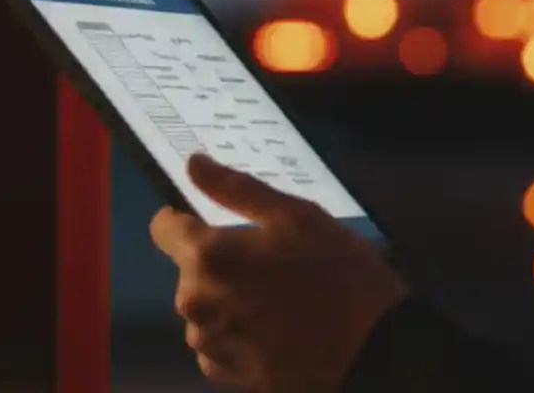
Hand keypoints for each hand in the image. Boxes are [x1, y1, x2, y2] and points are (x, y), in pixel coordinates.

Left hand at [150, 153, 410, 391]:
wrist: (368, 349)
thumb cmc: (337, 272)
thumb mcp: (297, 217)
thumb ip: (237, 190)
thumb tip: (192, 162)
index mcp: (207, 256)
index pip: (165, 229)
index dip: (188, 220)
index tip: (220, 223)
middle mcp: (194, 301)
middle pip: (189, 270)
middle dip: (220, 263)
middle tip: (271, 264)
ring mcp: (208, 342)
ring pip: (204, 307)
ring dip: (227, 300)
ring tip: (277, 300)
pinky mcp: (223, 373)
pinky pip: (216, 342)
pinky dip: (237, 332)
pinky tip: (274, 329)